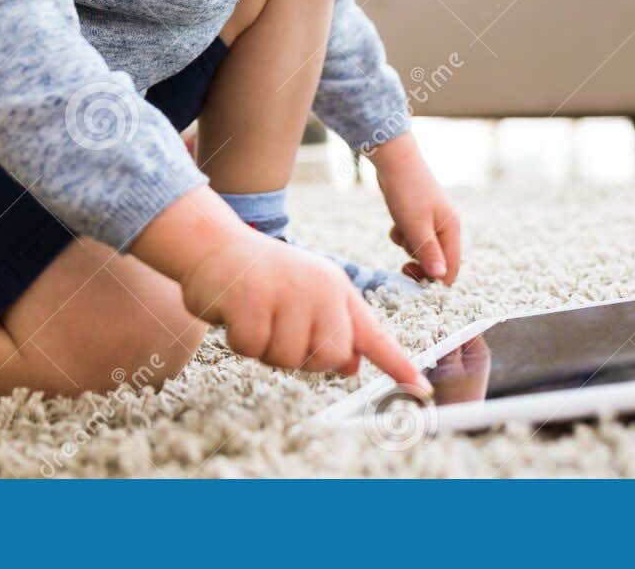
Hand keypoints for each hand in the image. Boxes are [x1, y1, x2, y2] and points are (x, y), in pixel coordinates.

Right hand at [179, 229, 429, 391]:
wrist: (214, 246)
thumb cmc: (263, 278)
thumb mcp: (306, 299)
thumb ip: (332, 330)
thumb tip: (352, 367)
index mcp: (336, 290)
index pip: (372, 334)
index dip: (397, 365)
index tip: (420, 388)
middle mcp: (320, 289)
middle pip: (328, 358)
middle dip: (302, 356)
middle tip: (280, 328)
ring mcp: (288, 293)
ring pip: (288, 359)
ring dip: (267, 349)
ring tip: (257, 315)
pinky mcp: (253, 300)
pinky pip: (253, 350)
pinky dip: (241, 341)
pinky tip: (236, 314)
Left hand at [368, 132, 461, 284]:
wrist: (394, 159)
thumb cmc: (406, 192)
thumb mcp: (416, 226)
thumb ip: (428, 252)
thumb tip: (442, 277)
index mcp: (451, 230)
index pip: (451, 268)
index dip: (434, 280)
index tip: (412, 279)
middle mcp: (447, 226)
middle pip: (437, 260)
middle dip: (419, 262)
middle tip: (402, 264)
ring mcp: (433, 219)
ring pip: (422, 248)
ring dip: (408, 246)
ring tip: (400, 231)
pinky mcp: (420, 214)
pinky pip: (413, 235)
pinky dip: (403, 234)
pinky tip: (395, 224)